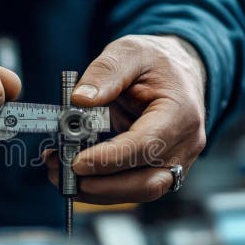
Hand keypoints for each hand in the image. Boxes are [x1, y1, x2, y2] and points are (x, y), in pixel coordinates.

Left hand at [44, 35, 205, 202]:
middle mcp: (184, 145)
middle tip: (60, 173)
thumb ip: (105, 72)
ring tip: (60, 174)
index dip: (109, 159)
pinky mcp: (161, 171)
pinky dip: (103, 186)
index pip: (146, 146)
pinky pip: (133, 188)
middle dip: (100, 185)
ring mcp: (176, 162)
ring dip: (97, 191)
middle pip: (146, 182)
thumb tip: (79, 99)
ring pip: (139, 192)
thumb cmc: (156, 62)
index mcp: (181, 113)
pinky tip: (75, 174)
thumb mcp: (129, 52)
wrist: (178, 72)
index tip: (76, 162)